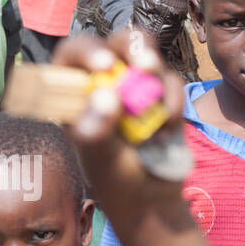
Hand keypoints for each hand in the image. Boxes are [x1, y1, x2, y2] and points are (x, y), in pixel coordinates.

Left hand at [51, 31, 186, 207]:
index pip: (72, 56)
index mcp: (75, 95)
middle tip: (145, 65)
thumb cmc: (117, 181)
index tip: (105, 65)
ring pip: (146, 55)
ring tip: (160, 110)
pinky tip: (167, 128)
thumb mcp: (102, 161)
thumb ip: (98, 131)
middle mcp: (103, 84)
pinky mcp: (161, 94)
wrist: (154, 200)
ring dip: (156, 75)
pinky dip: (172, 100)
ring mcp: (133, 86)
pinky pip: (170, 80)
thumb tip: (106, 96)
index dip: (87, 52)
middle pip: (114, 45)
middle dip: (132, 48)